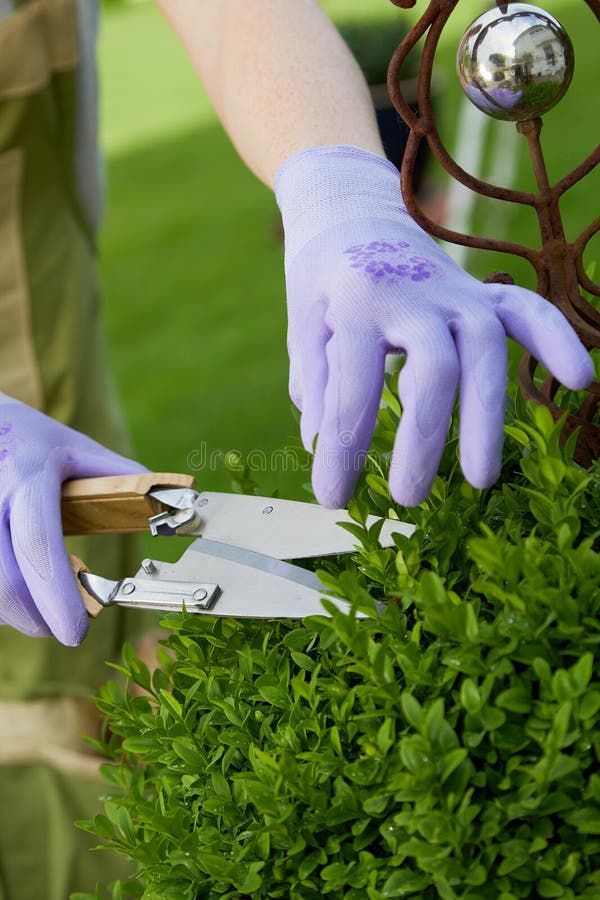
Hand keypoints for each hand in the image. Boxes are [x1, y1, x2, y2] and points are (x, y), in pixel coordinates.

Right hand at [0, 395, 145, 644]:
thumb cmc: (31, 439)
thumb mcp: (75, 447)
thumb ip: (120, 477)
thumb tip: (174, 503)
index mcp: (26, 476)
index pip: (39, 544)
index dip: (56, 596)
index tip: (76, 632)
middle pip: (4, 582)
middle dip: (37, 619)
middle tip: (67, 630)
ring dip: (16, 610)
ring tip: (41, 601)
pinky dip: (0, 597)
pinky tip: (16, 583)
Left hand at [276, 146, 592, 507]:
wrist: (354, 216)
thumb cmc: (324, 286)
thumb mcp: (303, 329)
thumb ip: (317, 384)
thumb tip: (325, 445)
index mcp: (356, 302)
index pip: (352, 385)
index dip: (341, 447)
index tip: (332, 497)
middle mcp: (413, 294)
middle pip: (432, 369)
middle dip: (423, 439)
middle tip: (408, 498)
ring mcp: (454, 290)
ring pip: (487, 349)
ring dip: (486, 417)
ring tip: (480, 480)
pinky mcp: (480, 293)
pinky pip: (526, 312)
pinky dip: (555, 341)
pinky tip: (579, 381)